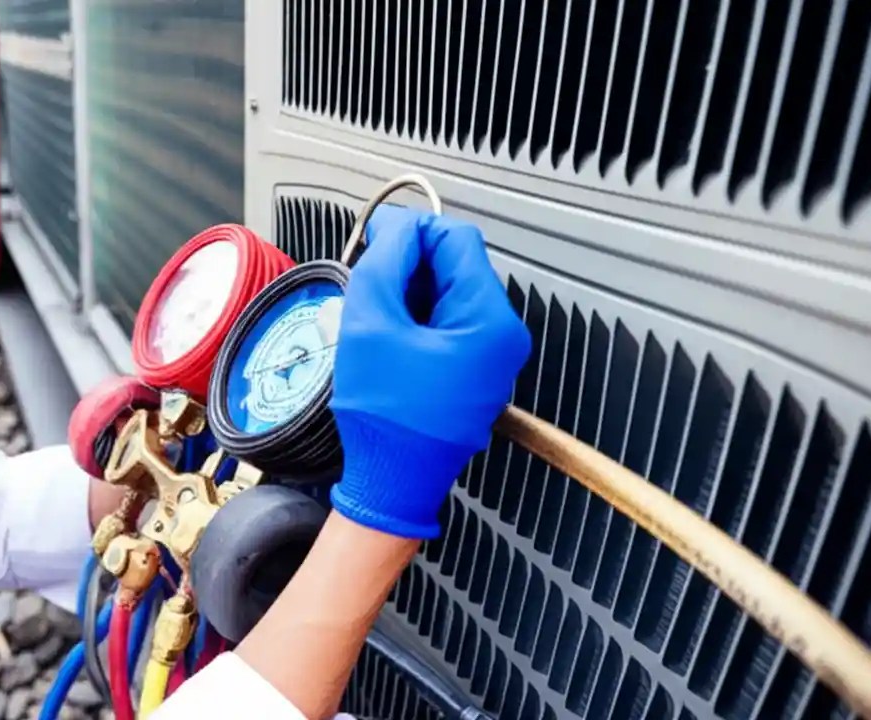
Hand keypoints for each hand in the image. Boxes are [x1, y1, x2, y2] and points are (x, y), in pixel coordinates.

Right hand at [328, 206, 530, 538]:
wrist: (393, 483)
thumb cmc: (385, 416)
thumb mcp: (370, 324)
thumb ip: (386, 264)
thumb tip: (398, 228)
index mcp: (489, 322)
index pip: (456, 240)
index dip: (413, 230)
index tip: (374, 234)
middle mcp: (503, 337)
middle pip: (457, 267)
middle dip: (410, 265)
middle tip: (368, 279)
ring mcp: (492, 358)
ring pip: (451, 296)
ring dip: (410, 293)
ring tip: (374, 315)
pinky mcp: (475, 374)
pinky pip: (449, 327)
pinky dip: (417, 319)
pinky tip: (388, 337)